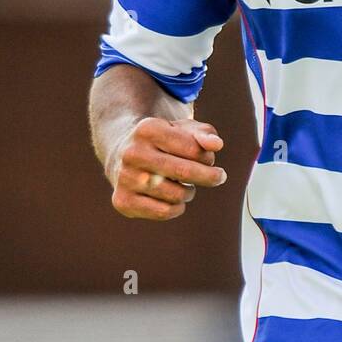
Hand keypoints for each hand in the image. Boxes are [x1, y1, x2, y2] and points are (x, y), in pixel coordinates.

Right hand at [107, 117, 226, 220]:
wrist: (122, 154)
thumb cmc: (162, 141)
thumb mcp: (183, 129)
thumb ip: (204, 134)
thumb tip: (216, 145)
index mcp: (148, 129)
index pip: (193, 149)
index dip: (208, 157)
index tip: (209, 159)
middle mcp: (132, 153)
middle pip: (184, 172)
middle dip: (209, 177)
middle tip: (220, 177)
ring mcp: (125, 178)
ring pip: (176, 195)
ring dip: (189, 192)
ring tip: (185, 185)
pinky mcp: (123, 201)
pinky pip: (163, 212)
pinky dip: (177, 208)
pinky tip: (175, 200)